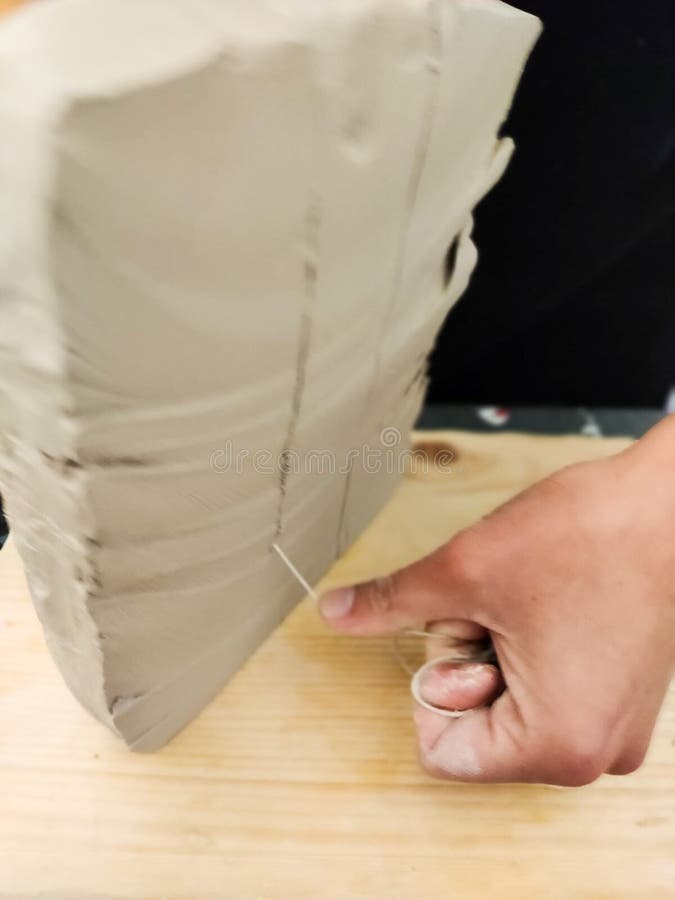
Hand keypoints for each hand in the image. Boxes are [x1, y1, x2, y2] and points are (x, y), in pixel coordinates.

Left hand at [319, 418, 674, 784]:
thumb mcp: (465, 571)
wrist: (666, 503)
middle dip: (468, 661)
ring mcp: (613, 729)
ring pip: (508, 708)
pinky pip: (547, 694)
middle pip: (476, 730)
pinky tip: (553, 609)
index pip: (441, 753)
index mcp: (555, 745)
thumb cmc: (586, 536)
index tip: (464, 630)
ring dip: (499, 653)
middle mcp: (593, 754)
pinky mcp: (622, 700)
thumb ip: (390, 605)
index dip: (433, 683)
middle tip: (500, 609)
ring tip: (531, 606)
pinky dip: (530, 653)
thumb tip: (333, 614)